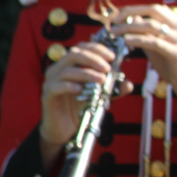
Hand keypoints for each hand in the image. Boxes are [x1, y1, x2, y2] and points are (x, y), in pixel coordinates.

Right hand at [40, 42, 133, 169]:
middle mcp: (59, 69)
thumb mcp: (100, 95)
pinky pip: (56, 86)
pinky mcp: (47, 94)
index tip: (112, 57)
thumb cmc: (80, 106)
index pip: (83, 48)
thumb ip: (113, 88)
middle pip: (74, 54)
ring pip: (67, 70)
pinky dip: (70, 85)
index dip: (97, 49)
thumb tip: (128, 84)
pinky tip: (80, 89)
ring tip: (101, 80)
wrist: (65, 128)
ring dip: (86, 73)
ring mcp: (52, 81)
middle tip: (107, 69)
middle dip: (93, 59)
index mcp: (71, 64)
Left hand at [113, 4, 176, 111]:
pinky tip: (127, 41)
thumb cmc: (176, 66)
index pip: (153, 8)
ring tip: (115, 32)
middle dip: (130, 12)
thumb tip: (132, 20)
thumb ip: (147, 34)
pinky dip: (139, 40)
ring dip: (130, 27)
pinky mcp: (176, 53)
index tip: (117, 15)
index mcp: (176, 24)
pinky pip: (155, 42)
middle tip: (114, 20)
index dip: (133, 9)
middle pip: (153, 11)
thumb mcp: (159, 47)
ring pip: (152, 25)